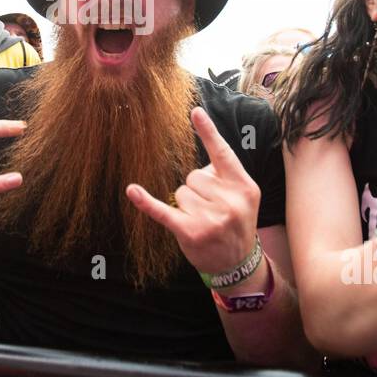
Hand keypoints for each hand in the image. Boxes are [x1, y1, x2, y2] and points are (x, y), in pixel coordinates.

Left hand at [127, 107, 260, 276]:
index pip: (223, 154)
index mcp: (244, 187)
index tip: (195, 112)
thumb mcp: (244, 198)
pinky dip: (146, 202)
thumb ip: (226, 175)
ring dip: (186, 205)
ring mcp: (209, 218)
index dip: (208, 132)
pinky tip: (133, 191)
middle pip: (194, 176)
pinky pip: (162, 211)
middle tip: (212, 210)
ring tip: (204, 221)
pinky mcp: (189, 232)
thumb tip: (203, 151)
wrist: (238, 264)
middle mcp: (229, 201)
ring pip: (180, 192)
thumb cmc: (236, 224)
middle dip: (197, 190)